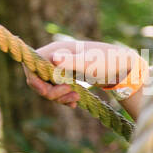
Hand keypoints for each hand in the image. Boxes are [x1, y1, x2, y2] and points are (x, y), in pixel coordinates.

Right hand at [23, 40, 146, 107]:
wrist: (120, 65)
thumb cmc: (106, 61)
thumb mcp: (89, 63)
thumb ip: (71, 61)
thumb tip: (54, 58)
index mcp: (55, 50)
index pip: (32, 66)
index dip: (36, 82)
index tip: (50, 92)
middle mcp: (54, 56)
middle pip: (37, 79)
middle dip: (50, 92)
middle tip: (70, 96)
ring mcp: (59, 67)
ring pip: (46, 86)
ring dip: (58, 97)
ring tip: (76, 100)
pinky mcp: (65, 76)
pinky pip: (55, 90)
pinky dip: (63, 98)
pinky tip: (74, 103)